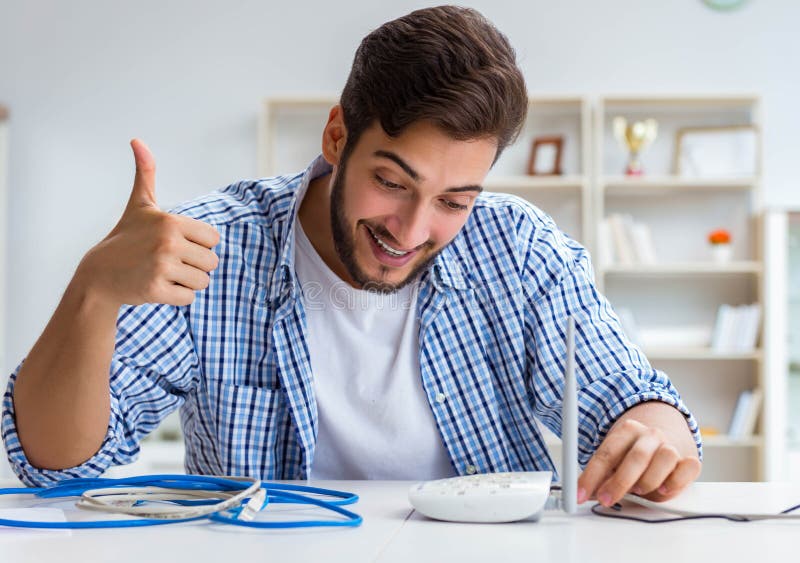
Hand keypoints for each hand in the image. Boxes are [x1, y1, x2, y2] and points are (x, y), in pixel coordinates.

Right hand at [77, 139, 219, 307]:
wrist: (98, 274)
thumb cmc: (126, 238)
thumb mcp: (139, 205)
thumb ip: (146, 173)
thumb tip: (137, 140)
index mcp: (171, 222)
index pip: (213, 239)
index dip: (199, 245)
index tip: (177, 244)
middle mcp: (167, 242)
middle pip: (212, 262)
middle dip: (195, 266)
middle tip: (169, 262)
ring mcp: (161, 267)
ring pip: (203, 282)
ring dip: (187, 282)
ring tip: (164, 274)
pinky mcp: (155, 290)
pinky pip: (188, 298)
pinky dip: (177, 297)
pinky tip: (158, 287)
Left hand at [577, 415, 701, 506]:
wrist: (664, 441)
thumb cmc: (633, 456)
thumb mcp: (614, 461)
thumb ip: (600, 476)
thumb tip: (582, 494)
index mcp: (627, 430)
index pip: (606, 453)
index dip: (591, 476)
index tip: (580, 494)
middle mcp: (650, 435)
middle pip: (636, 456)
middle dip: (619, 482)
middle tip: (606, 499)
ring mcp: (671, 446)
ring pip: (665, 459)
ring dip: (649, 481)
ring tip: (639, 491)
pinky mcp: (688, 459)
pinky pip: (688, 467)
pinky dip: (676, 481)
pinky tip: (664, 489)